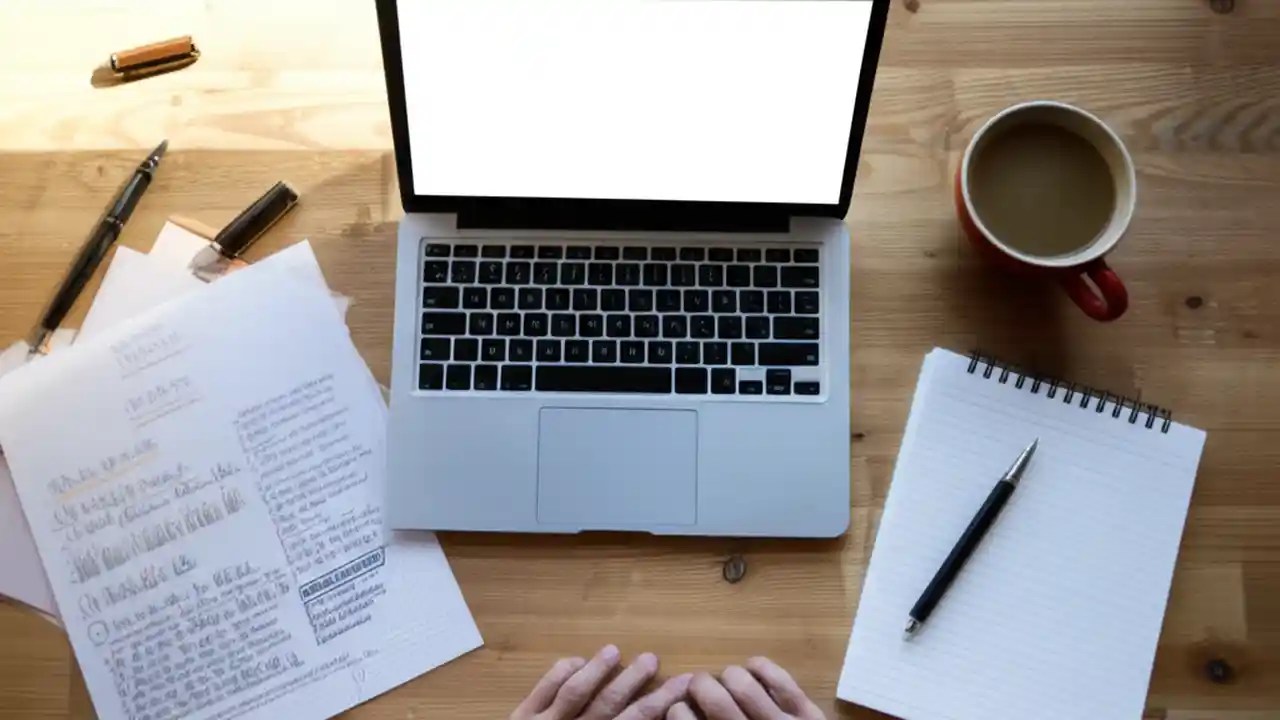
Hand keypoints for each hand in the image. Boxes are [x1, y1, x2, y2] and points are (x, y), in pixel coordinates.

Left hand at [512, 645, 693, 719]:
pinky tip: (575, 661)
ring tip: (615, 651)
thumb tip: (638, 718)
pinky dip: (559, 673)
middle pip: (610, 705)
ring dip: (597, 671)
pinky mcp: (519, 719)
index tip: (682, 683)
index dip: (659, 703)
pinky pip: (542, 691)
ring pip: (576, 693)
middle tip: (652, 658)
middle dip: (634, 681)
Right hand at [671, 657, 824, 719]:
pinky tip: (753, 669)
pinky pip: (781, 680)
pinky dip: (761, 666)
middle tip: (699, 687)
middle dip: (699, 685)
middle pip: (714, 698)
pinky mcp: (809, 716)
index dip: (677, 710)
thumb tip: (681, 716)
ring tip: (728, 682)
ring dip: (729, 676)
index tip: (679, 708)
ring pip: (743, 683)